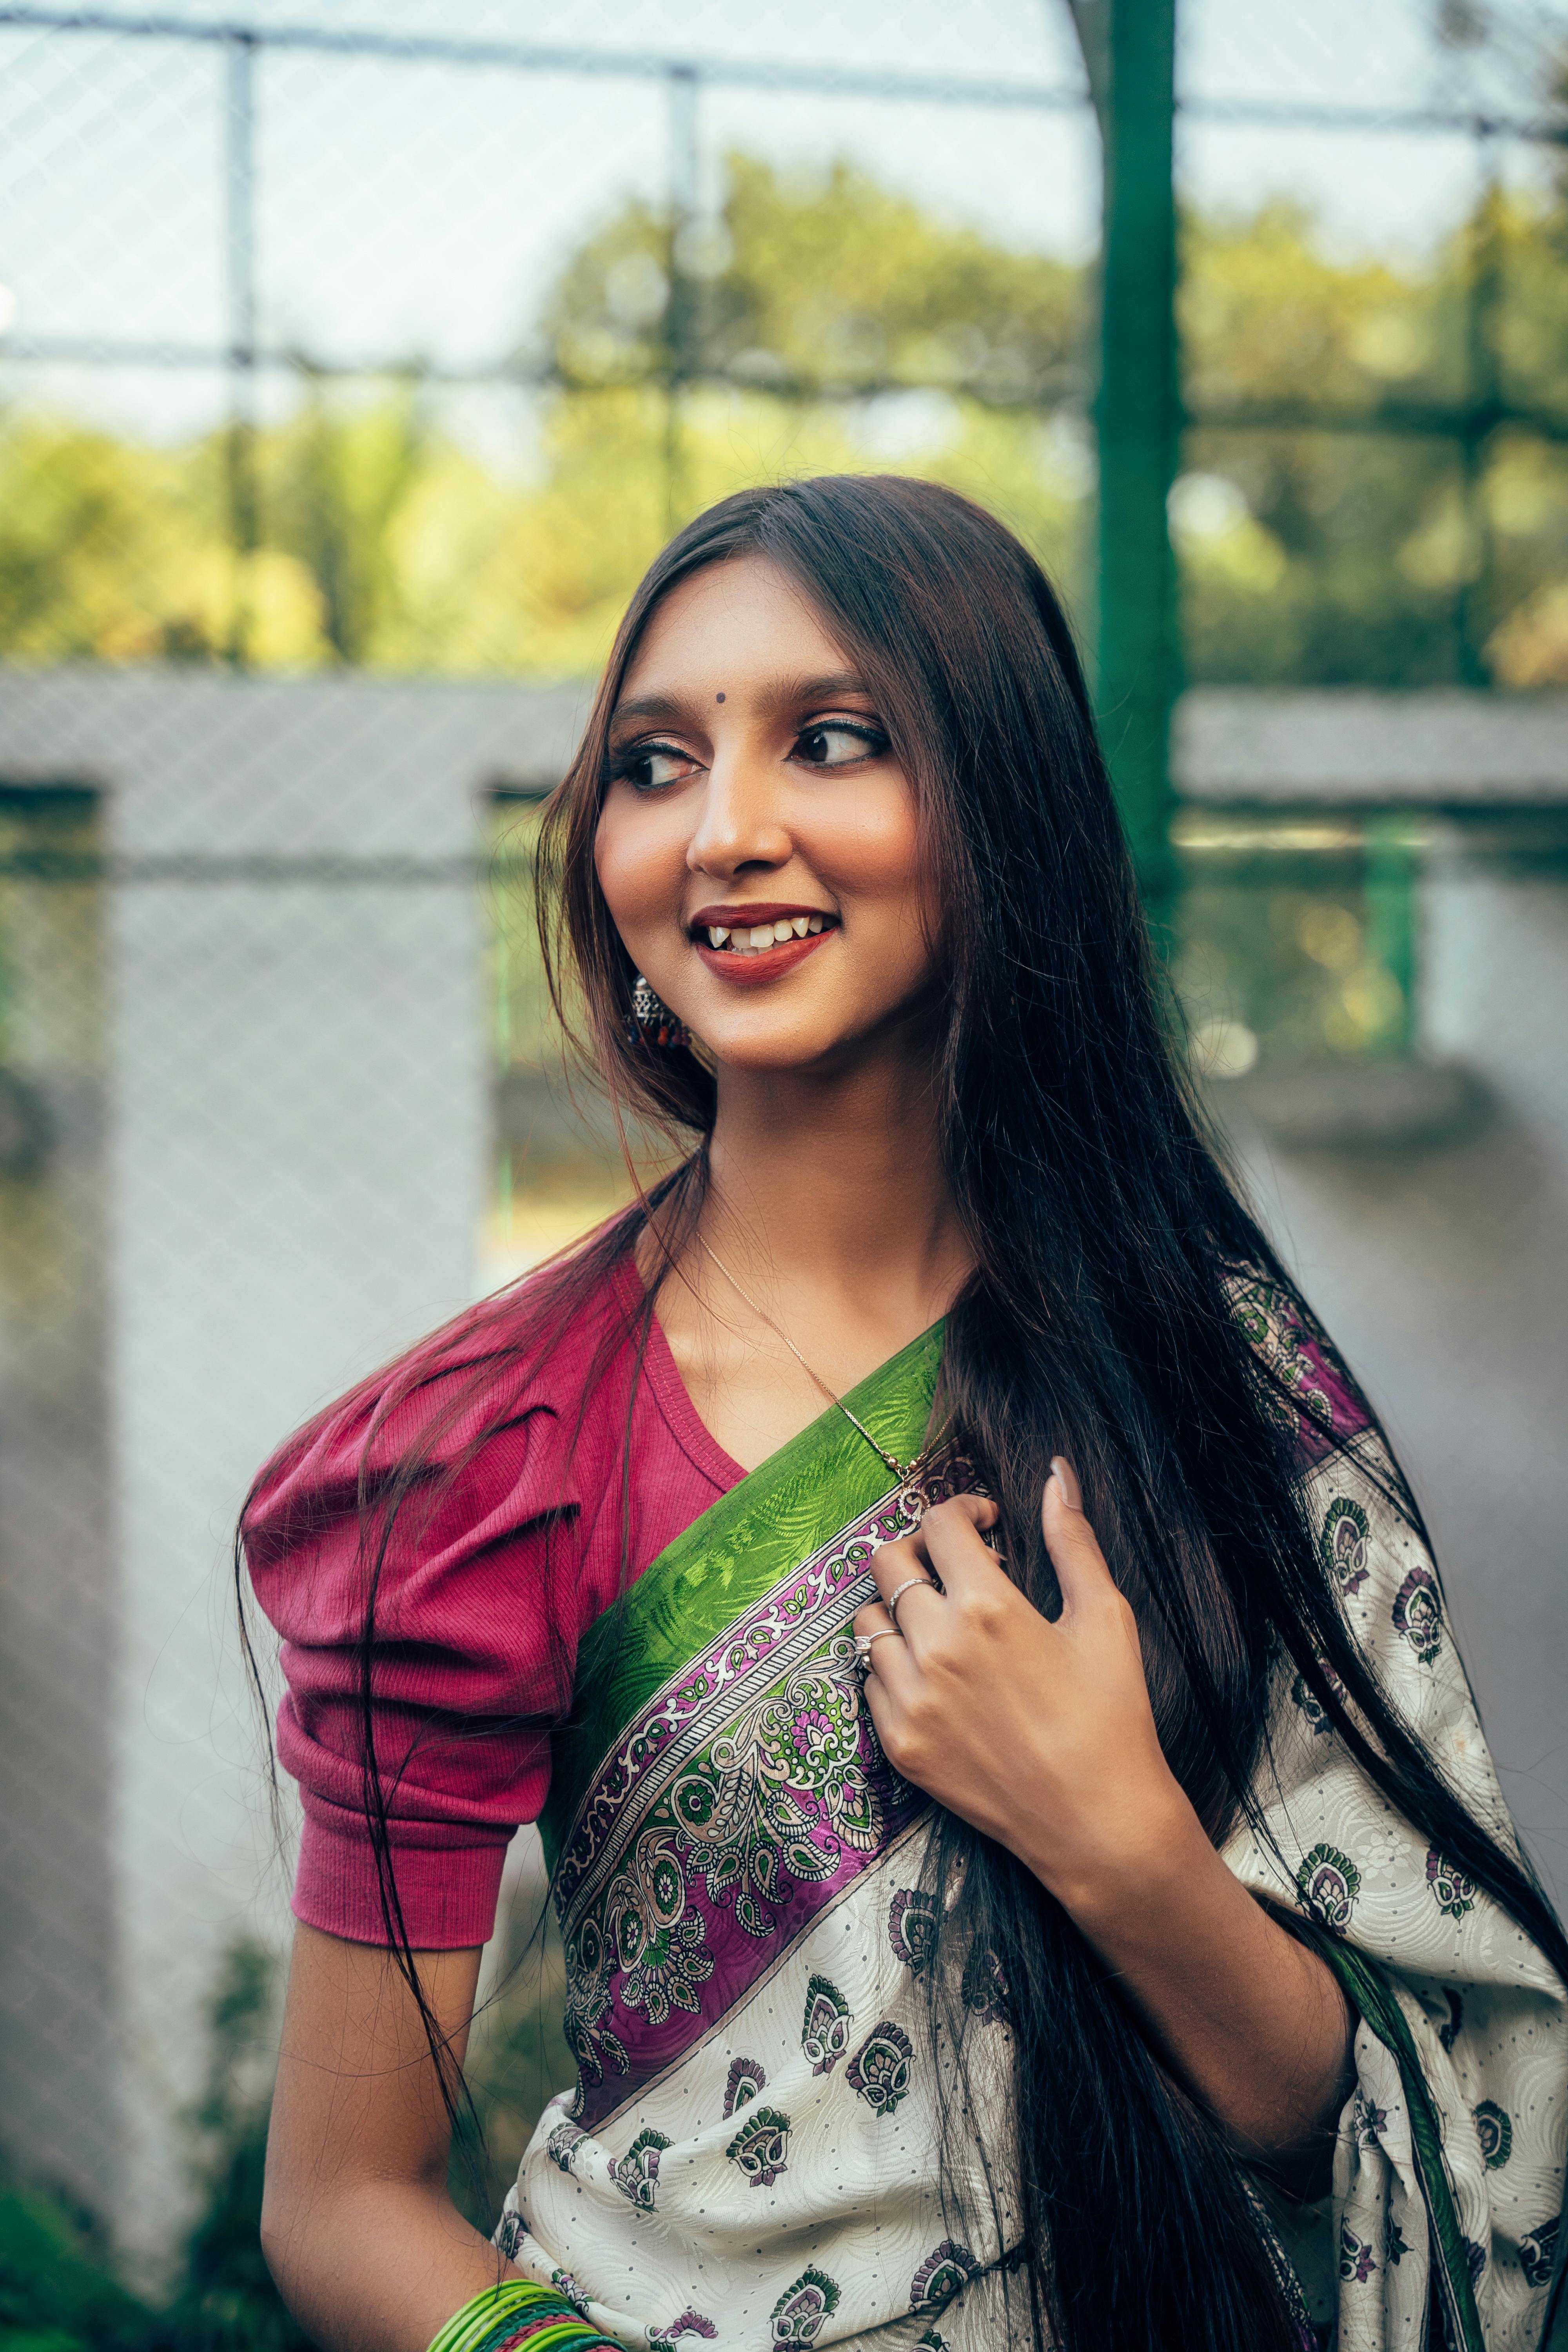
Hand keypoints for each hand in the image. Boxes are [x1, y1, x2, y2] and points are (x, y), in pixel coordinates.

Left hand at [852, 1460, 1191, 1918]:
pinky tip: (937, 1675)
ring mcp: (911, 1698)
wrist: (1097, 1822)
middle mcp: (936, 1647)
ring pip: (869, 1621)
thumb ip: (1072, 1540)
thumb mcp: (1104, 1617)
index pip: (940, 1523)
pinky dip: (893, 1666)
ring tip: (943, 1623)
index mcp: (988, 1607)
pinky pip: (868, 1680)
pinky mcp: (899, 1743)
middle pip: (888, 1562)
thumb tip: (1055, 1474)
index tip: (985, 1522)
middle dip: (920, 1550)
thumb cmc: (1110, 1715)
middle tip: (954, 1566)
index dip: (962, 1509)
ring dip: (901, 1608)